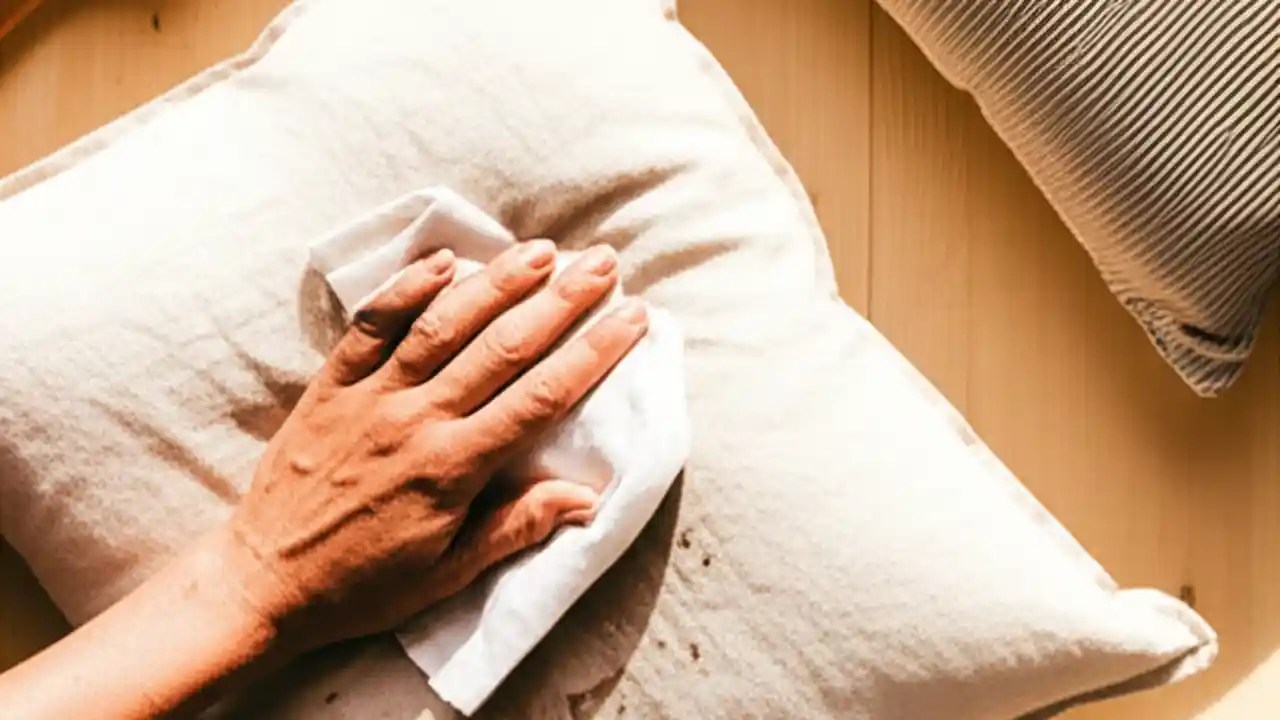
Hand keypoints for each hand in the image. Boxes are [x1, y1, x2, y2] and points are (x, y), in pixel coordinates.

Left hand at [222, 239, 646, 649]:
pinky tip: (444, 259)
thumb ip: (515, 527)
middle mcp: (416, 421)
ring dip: (495, 282)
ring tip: (540, 251)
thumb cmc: (363, 585)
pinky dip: (406, 289)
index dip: (591, 353)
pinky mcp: (331, 387)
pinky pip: (371, 326)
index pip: (540, 398)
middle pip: (502, 347)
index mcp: (452, 469)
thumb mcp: (448, 574)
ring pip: (442, 324)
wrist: (264, 581)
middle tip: (600, 263)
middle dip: (558, 300)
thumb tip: (586, 497)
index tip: (630, 317)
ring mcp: (370, 397)